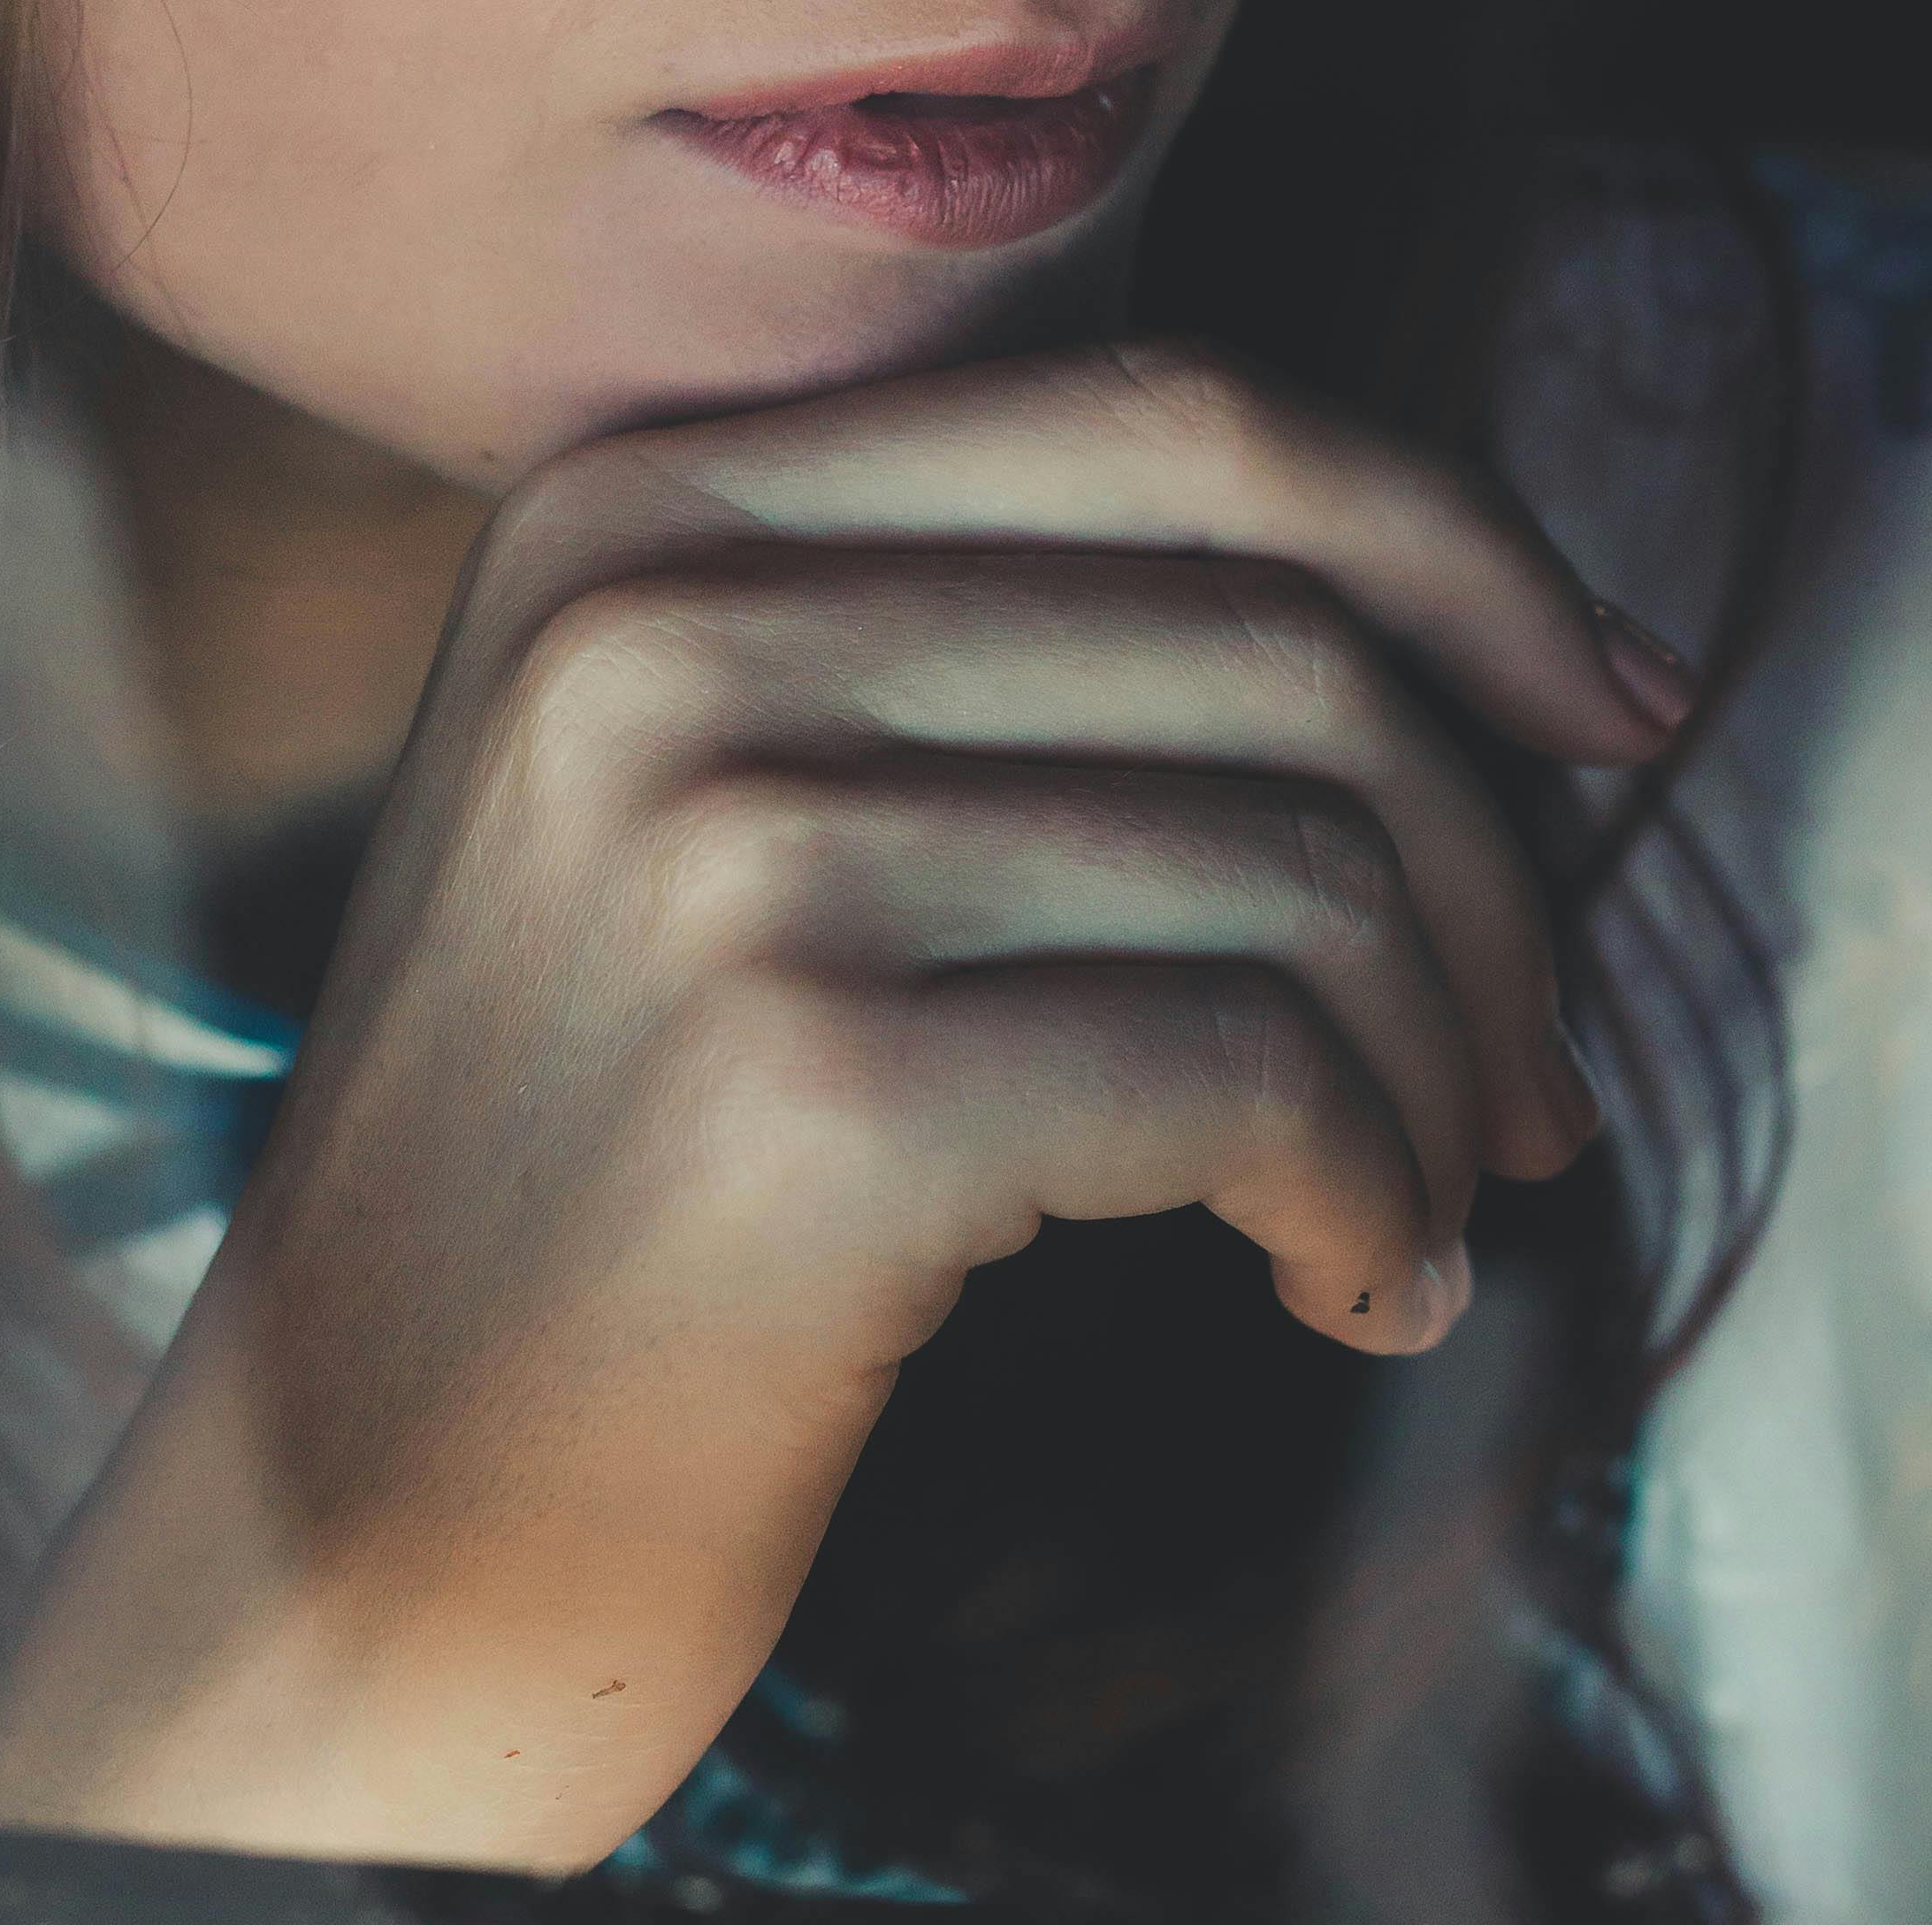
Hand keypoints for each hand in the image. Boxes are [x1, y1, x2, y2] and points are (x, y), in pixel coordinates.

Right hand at [0, 343, 1663, 1871]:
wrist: (333, 1510)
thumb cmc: (584, 1158)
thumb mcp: (691, 793)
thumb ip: (961, 632)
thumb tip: (1447, 628)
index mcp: (643, 499)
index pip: (1175, 422)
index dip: (1454, 542)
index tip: (1598, 701)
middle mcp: (658, 623)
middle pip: (1277, 640)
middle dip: (1493, 872)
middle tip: (1527, 1068)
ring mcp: (715, 849)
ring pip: (1302, 862)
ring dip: (1441, 1071)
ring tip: (1415, 1202)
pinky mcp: (799, 1093)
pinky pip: (1256, 1069)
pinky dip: (1371, 1194)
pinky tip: (1344, 1285)